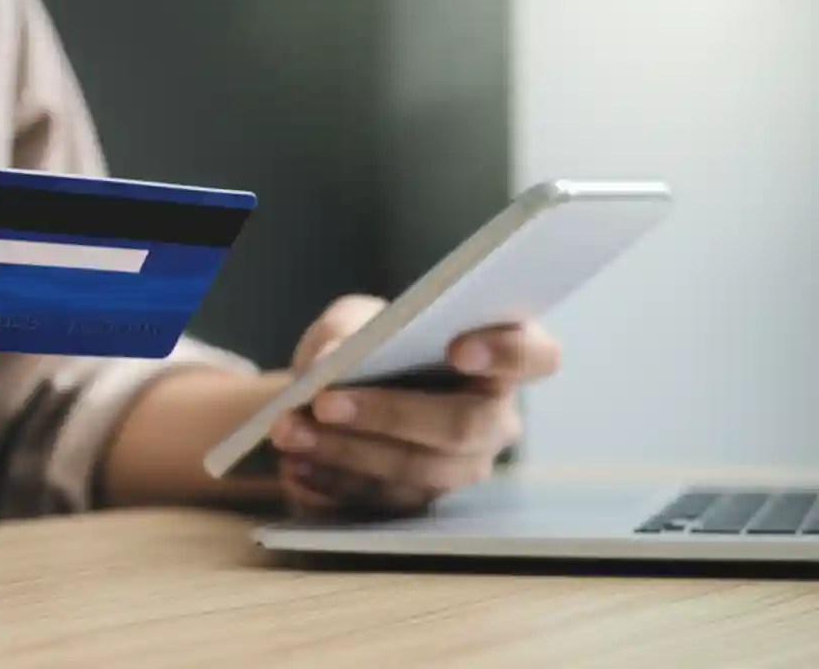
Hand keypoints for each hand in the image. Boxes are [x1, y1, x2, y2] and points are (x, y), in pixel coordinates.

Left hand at [271, 295, 559, 514]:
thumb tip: (332, 357)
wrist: (336, 393)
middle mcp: (495, 419)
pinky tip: (294, 463)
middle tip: (324, 402)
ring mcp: (463, 468)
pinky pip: (385, 500)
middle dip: (389, 413)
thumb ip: (348, 328)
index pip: (536, 356)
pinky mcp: (423, 502)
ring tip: (289, 431)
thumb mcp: (355, 320)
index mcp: (501, 358)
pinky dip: (334, 480)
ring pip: (419, 470)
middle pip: (464, 425)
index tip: (457, 347)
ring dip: (346, 452)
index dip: (506, 353)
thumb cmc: (364, 345)